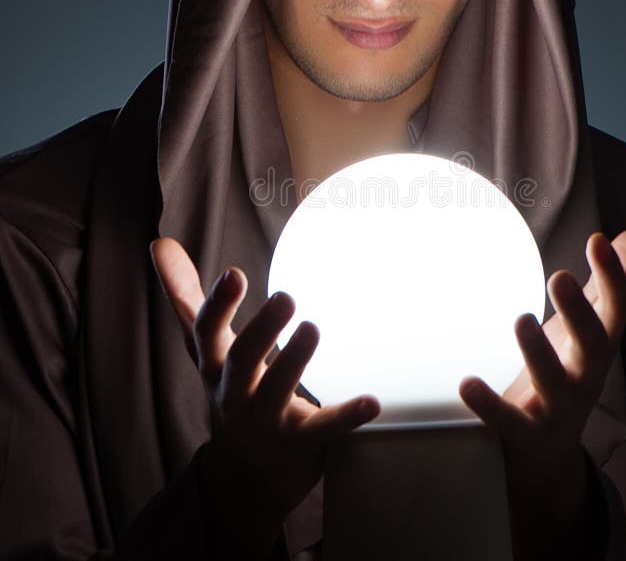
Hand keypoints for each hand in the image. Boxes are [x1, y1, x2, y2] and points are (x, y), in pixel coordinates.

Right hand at [149, 237, 379, 552]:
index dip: (218, 305)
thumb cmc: (233, 390)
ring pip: (277, 392)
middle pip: (242, 362)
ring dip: (294, 361)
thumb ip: (187, 295)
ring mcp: (267, 420)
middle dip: (260, 331)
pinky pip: (323, 429)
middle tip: (286, 297)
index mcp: (215, 365)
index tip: (234, 274)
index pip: (206, 333)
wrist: (246, 477)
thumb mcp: (207, 347)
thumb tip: (159, 242)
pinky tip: (371, 401)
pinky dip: (346, 416)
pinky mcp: (300, 442)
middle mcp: (236, 393)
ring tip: (312, 329)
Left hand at [458, 229, 625, 549]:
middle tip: (559, 277)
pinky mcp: (526, 433)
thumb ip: (608, 285)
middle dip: (579, 312)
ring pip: (554, 383)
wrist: (547, 453)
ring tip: (521, 320)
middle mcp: (586, 377)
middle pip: (593, 345)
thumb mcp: (590, 330)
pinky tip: (467, 383)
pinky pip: (508, 421)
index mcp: (598, 347)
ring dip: (539, 353)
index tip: (597, 240)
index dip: (614, 277)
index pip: (617, 310)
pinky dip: (489, 405)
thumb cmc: (567, 373)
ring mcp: (557, 408)